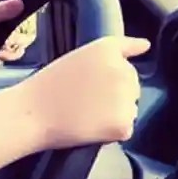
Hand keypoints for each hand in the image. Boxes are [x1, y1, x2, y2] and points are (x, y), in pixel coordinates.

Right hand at [13, 36, 150, 147]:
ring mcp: (125, 99)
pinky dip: (111, 133)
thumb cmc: (48, 86)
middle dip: (115, 93)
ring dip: (115, 113)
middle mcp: (122, 71)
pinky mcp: (123, 125)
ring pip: (130, 108)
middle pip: (132, 84)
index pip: (129, 55)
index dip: (109, 71)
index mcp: (108, 50)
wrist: (30, 114)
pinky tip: (89, 128)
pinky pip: (125, 129)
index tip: (95, 79)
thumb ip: (112, 52)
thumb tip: (146, 45)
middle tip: (83, 100)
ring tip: (85, 114)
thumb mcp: (78, 57)